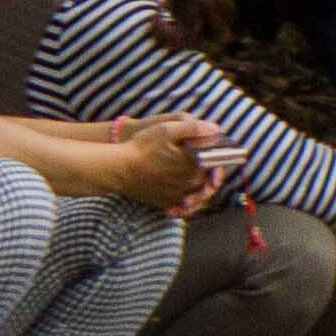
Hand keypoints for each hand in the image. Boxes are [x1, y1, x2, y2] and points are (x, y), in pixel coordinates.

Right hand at [110, 114, 230, 210]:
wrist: (117, 169)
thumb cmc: (141, 147)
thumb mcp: (167, 129)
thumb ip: (193, 128)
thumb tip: (214, 129)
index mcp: (195, 166)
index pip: (217, 168)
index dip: (218, 164)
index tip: (217, 161)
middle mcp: (189, 184)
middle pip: (208, 183)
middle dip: (209, 177)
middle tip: (210, 174)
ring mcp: (177, 196)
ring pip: (197, 197)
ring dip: (200, 192)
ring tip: (200, 188)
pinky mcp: (164, 203)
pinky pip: (182, 207)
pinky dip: (186, 204)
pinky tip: (185, 199)